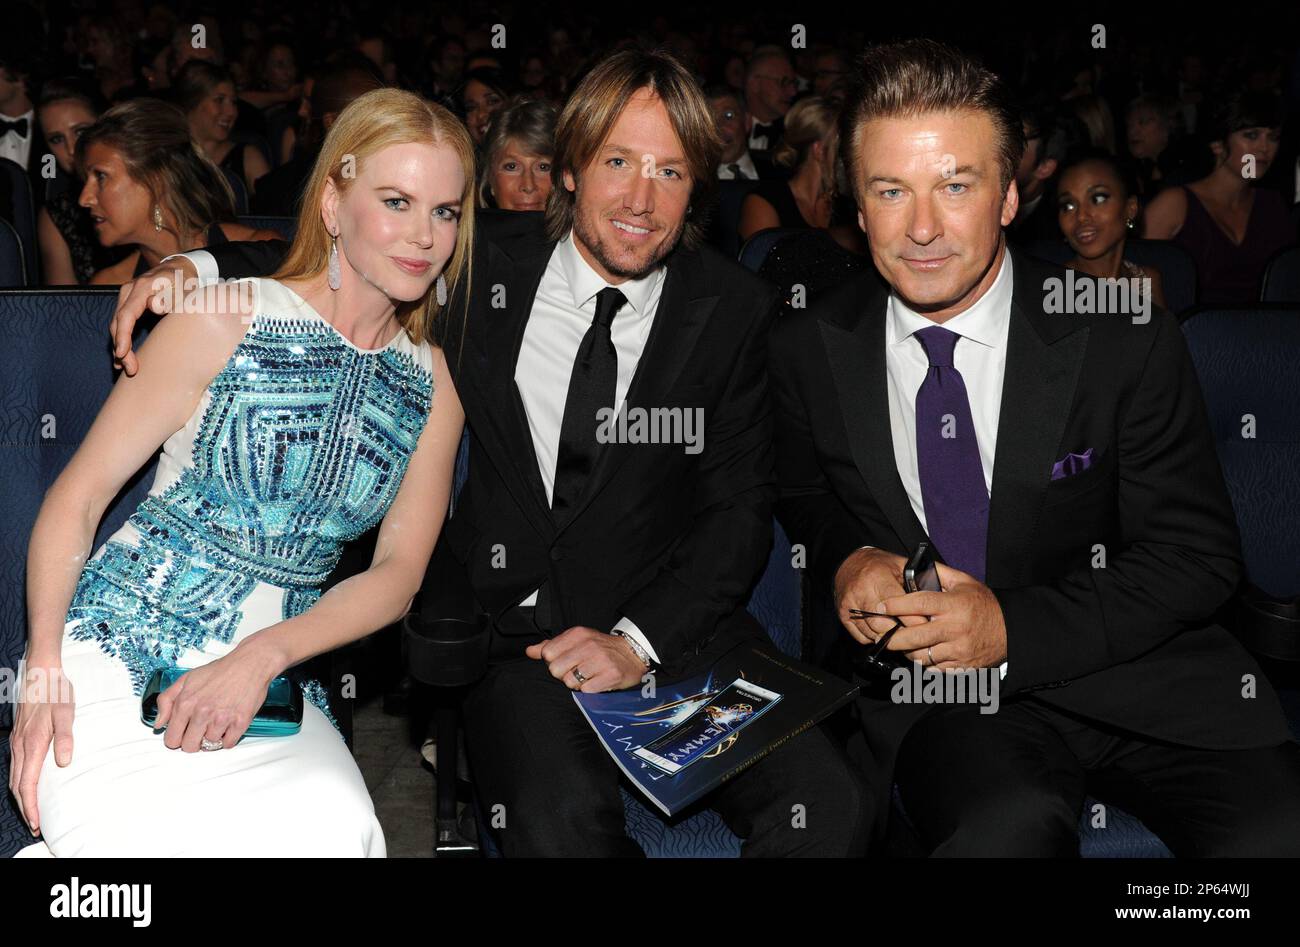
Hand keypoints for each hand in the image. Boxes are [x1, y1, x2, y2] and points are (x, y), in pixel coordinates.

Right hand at [7, 663, 75, 835]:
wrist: (41, 673)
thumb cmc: (56, 693)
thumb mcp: (66, 713)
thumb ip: (65, 737)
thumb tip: (63, 763)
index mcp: (32, 743)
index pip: (28, 784)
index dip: (31, 805)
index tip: (36, 822)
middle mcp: (20, 746)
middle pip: (18, 785)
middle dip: (25, 807)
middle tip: (35, 825)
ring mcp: (16, 741)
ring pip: (15, 776)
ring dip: (22, 796)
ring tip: (31, 811)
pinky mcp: (18, 736)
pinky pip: (15, 765)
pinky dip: (19, 781)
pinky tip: (27, 785)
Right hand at [110, 257, 197, 375]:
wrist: (180, 269)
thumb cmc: (185, 281)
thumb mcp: (184, 288)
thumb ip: (170, 298)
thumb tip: (152, 305)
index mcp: (142, 287)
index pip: (126, 315)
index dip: (123, 336)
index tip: (122, 354)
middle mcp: (129, 291)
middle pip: (118, 322)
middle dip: (121, 348)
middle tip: (131, 369)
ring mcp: (127, 296)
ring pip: (117, 324)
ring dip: (120, 347)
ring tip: (126, 368)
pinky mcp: (128, 303)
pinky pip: (121, 323)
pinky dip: (121, 339)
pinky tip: (122, 355)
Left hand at [153, 649, 279, 751]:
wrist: (249, 663)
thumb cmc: (220, 671)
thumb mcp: (186, 679)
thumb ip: (166, 701)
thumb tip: (159, 724)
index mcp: (185, 703)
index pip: (171, 739)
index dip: (176, 738)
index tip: (182, 734)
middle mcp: (202, 712)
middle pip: (189, 747)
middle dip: (192, 742)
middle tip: (199, 732)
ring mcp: (222, 718)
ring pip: (210, 746)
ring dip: (212, 738)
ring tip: (216, 723)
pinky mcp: (240, 722)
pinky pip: (228, 744)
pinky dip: (227, 739)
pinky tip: (227, 726)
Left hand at [525, 627, 647, 692]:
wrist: (631, 653)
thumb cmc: (600, 648)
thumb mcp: (576, 641)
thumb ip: (551, 646)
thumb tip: (530, 651)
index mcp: (578, 634)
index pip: (548, 653)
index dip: (553, 661)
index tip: (564, 661)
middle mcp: (588, 645)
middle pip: (555, 670)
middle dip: (563, 674)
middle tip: (576, 670)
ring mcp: (600, 660)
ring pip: (569, 682)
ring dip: (577, 683)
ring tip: (588, 676)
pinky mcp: (610, 675)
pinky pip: (585, 690)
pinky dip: (589, 689)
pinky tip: (597, 681)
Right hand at [834, 547, 927, 643]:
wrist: (850, 564)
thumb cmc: (880, 565)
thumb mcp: (900, 565)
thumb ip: (916, 582)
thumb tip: (937, 600)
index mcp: (877, 577)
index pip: (898, 606)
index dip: (914, 619)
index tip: (928, 627)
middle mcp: (860, 592)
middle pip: (884, 624)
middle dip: (903, 633)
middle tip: (917, 636)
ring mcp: (849, 605)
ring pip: (873, 633)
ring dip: (890, 637)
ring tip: (903, 635)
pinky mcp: (843, 615)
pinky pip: (862, 636)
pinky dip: (875, 637)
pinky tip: (884, 630)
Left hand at [877, 563, 1007, 669]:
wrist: (1011, 630)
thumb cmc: (984, 604)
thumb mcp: (965, 582)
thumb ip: (940, 573)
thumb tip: (916, 565)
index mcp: (954, 605)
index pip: (918, 603)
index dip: (896, 605)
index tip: (881, 606)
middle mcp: (955, 628)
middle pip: (914, 636)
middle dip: (893, 638)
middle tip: (882, 635)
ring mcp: (958, 649)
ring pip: (922, 656)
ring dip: (907, 652)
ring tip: (901, 646)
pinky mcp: (961, 665)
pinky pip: (935, 668)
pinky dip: (924, 663)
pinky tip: (920, 655)